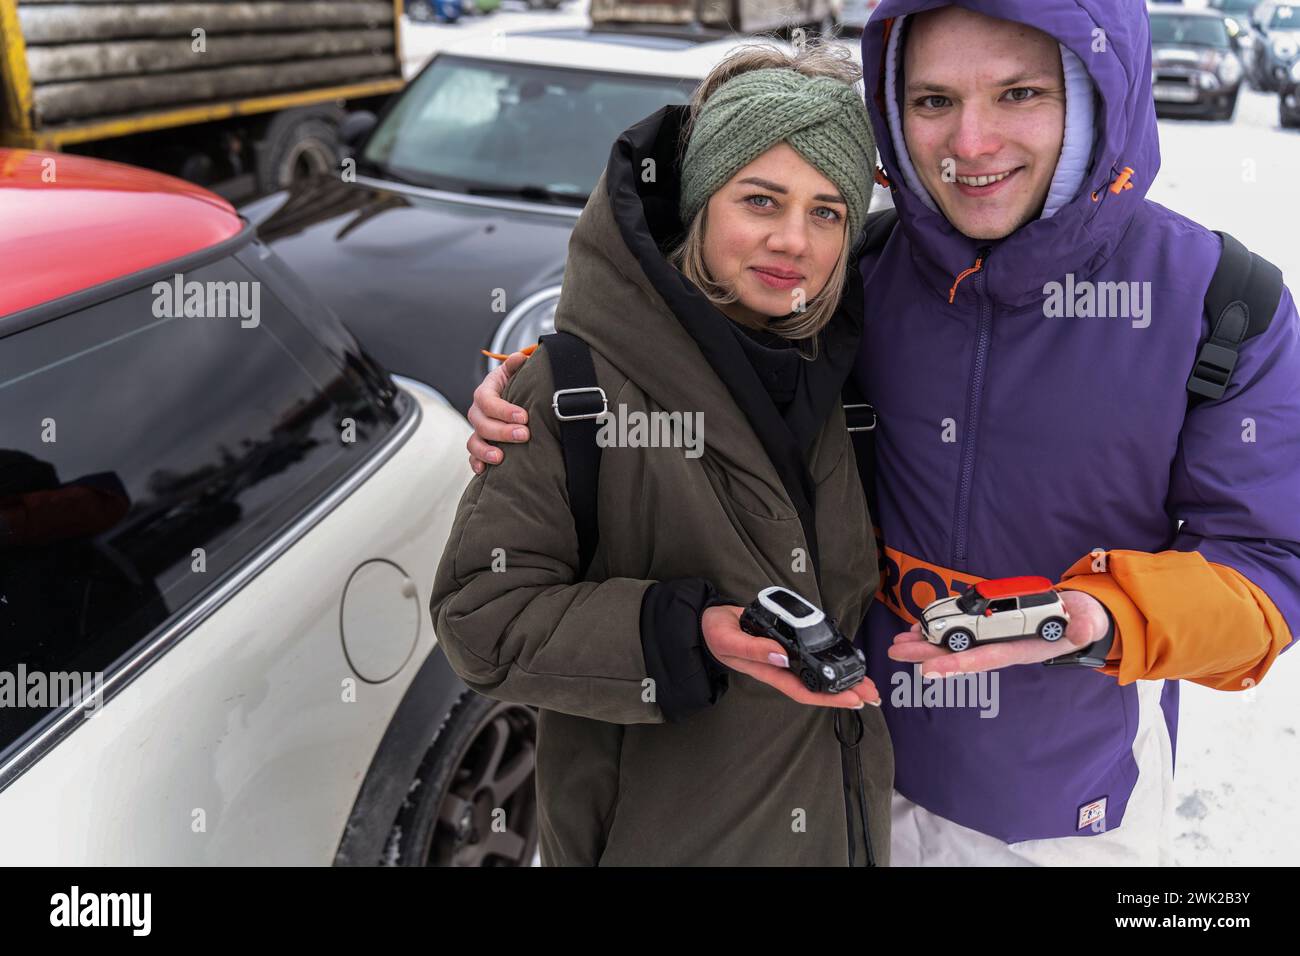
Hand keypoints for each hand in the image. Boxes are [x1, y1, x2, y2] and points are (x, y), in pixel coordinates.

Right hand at [467, 350, 531, 473]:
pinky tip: (484, 471)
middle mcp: (478, 412)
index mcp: (485, 392)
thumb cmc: (513, 384)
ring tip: (501, 457)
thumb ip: (516, 365)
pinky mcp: (481, 444)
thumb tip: (519, 358)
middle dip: (502, 431)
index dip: (503, 410)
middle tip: (524, 435)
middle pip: (482, 423)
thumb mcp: (514, 372)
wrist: (511, 397)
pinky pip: (473, 456)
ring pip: (474, 442)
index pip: (487, 401)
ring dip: (485, 450)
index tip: (523, 417)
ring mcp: (477, 430)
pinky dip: (476, 463)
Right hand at [702, 605, 880, 708]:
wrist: (708, 622)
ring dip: (842, 679)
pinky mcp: (786, 645)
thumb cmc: (715, 633)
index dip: (830, 698)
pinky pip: (812, 657)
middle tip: (874, 694)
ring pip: (818, 674)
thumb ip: (753, 648)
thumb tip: (782, 655)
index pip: (804, 690)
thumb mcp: (729, 638)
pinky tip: (844, 661)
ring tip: (867, 682)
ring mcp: (784, 657)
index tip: (854, 699)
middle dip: (846, 692)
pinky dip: (829, 660)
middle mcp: (780, 668)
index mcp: (768, 671)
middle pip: (818, 687)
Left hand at [886, 590, 1110, 676]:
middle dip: (926, 654)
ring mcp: (994, 636)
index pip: (984, 658)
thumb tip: (1083, 628)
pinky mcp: (991, 624)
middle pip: (959, 653)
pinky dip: (938, 629)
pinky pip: (959, 629)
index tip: (928, 669)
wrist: (1079, 615)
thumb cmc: (1081, 620)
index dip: (956, 664)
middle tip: (895, 651)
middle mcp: (1002, 645)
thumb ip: (1084, 626)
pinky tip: (918, 627)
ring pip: (955, 643)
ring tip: (898, 641)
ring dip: (926, 643)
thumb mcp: (1087, 622)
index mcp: (1020, 649)